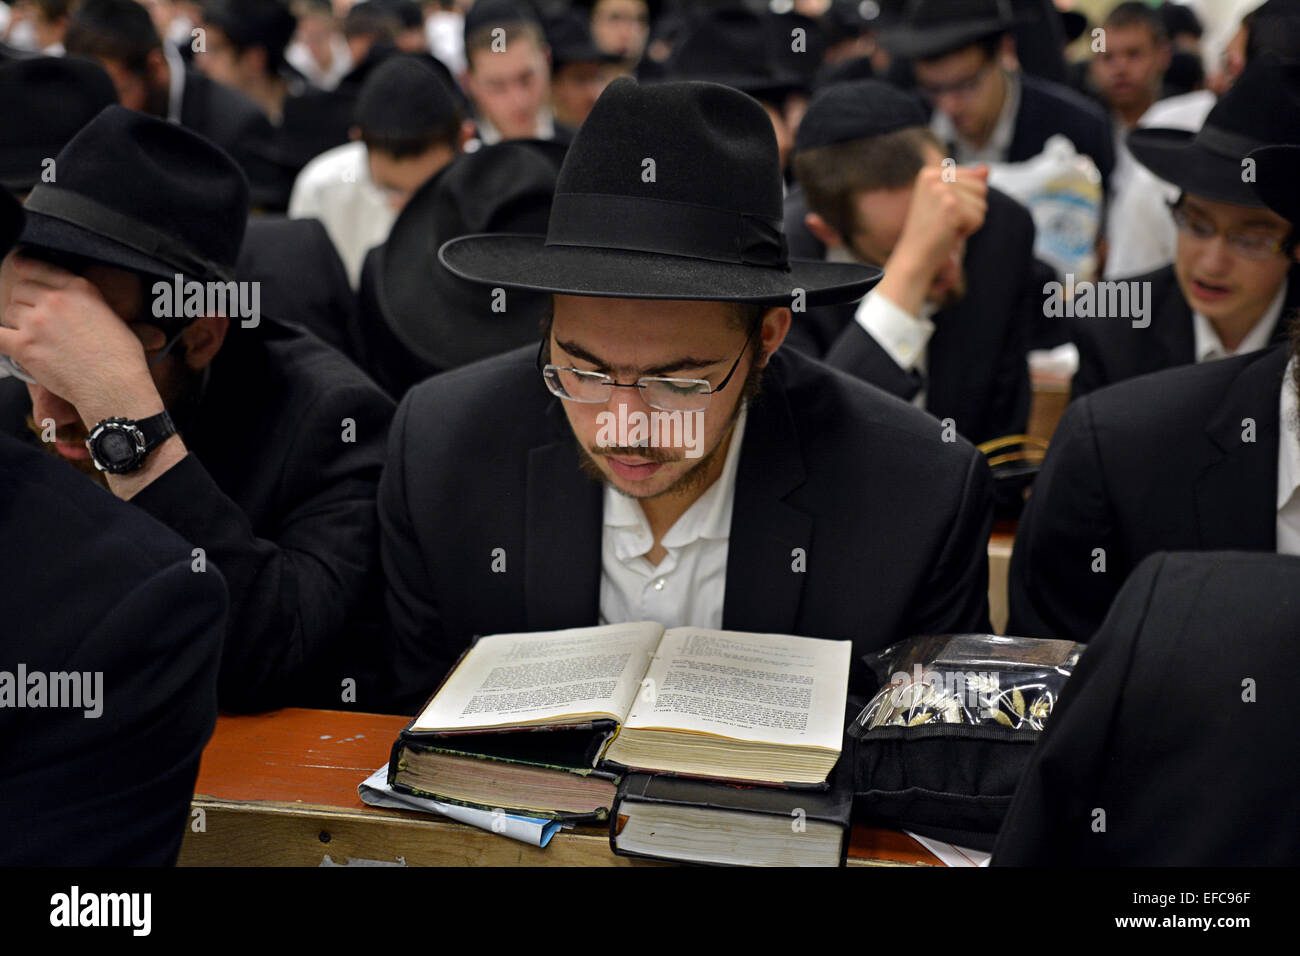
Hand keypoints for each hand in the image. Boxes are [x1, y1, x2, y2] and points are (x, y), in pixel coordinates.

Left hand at [0, 253, 158, 414]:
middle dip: (25, 303)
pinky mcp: (24, 346)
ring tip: (34, 339)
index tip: (18, 264)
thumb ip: (88, 303)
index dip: (25, 266)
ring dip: (16, 323)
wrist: (114, 386)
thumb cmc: (121, 358)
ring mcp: (37, 323)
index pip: (38, 267)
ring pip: (8, 312)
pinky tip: (4, 340)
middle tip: (37, 321)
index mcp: (79, 289)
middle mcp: (55, 301)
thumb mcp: (112, 316)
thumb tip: (76, 307)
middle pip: (20, 291)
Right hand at [877, 164, 987, 316]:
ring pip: (982, 203)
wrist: (914, 258)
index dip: (965, 201)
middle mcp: (934, 177)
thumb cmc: (932, 233)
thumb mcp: (950, 203)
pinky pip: (979, 217)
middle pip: (981, 187)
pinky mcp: (950, 206)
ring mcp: (941, 190)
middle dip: (970, 210)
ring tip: (947, 228)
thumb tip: (987, 168)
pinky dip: (968, 231)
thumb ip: (968, 183)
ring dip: (970, 221)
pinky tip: (948, 234)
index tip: (942, 213)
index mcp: (929, 173)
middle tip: (945, 222)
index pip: (974, 177)